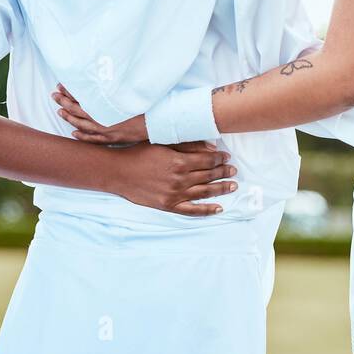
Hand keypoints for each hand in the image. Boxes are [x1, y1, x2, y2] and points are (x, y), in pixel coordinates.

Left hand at [53, 83, 147, 143]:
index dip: (70, 91)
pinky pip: (93, 139)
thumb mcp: (127, 91)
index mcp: (104, 104)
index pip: (82, 96)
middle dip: (64, 102)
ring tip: (60, 112)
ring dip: (70, 118)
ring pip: (82, 125)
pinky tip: (74, 134)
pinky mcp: (112, 138)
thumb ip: (113, 86)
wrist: (157, 120)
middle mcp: (102, 117)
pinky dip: (82, 137)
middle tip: (54, 96)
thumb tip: (101, 78)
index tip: (61, 85)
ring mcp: (106, 129)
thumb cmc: (144, 103)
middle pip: (78, 109)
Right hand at [108, 141, 238, 216]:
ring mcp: (175, 194)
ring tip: (233, 186)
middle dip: (224, 172)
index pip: (208, 161)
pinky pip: (192, 210)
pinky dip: (207, 210)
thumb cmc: (139, 153)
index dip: (220, 159)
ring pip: (205, 192)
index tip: (227, 157)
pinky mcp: (168, 205)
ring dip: (221, 189)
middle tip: (234, 170)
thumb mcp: (163, 143)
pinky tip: (219, 208)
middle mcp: (180, 179)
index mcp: (180, 162)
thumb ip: (188, 145)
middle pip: (209, 176)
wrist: (119, 171)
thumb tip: (211, 148)